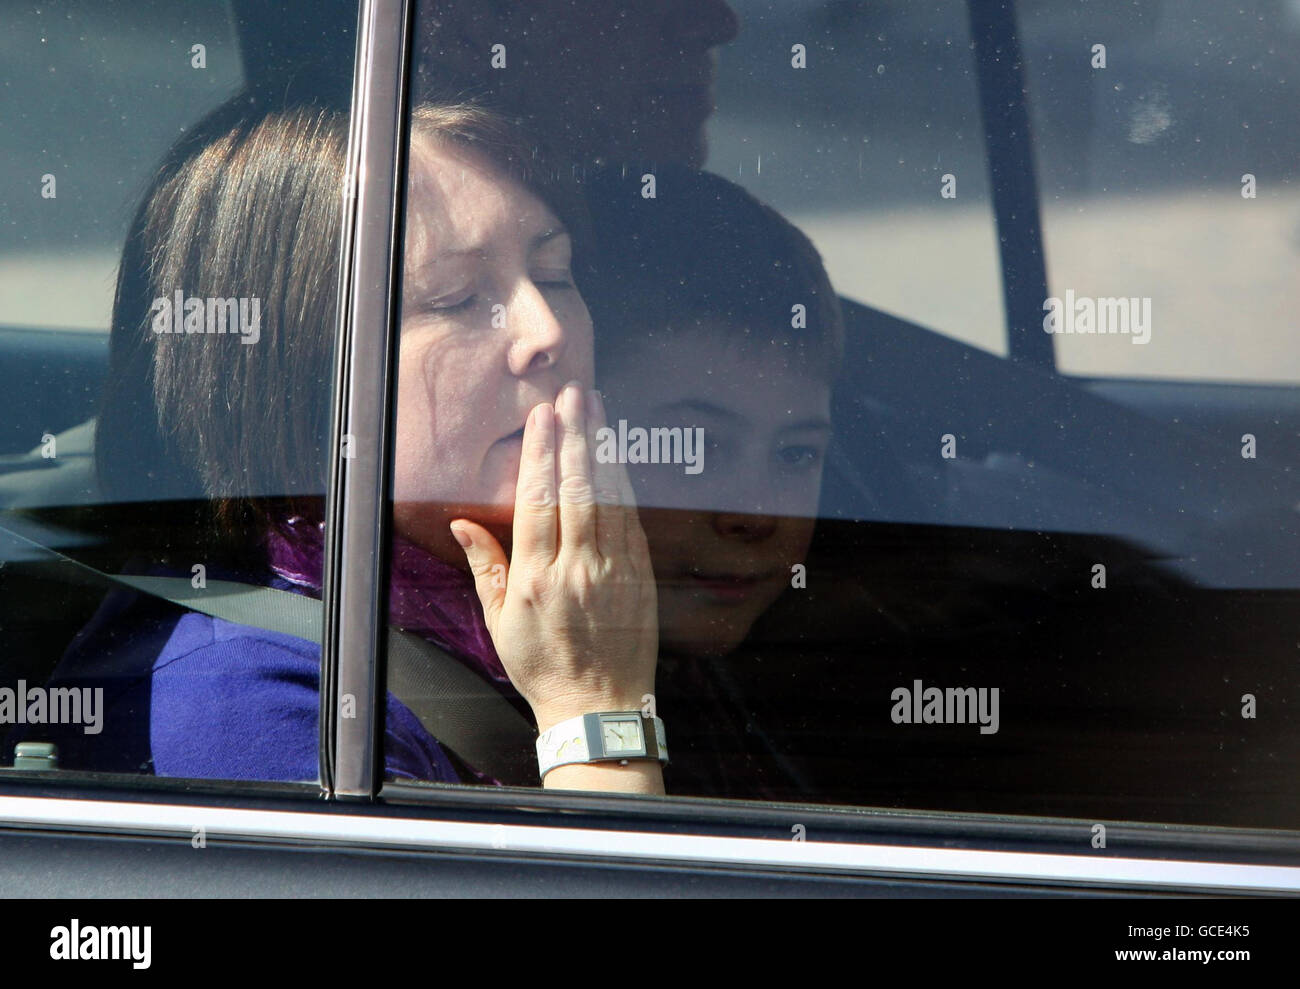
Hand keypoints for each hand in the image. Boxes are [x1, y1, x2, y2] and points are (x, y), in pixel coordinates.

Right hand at [450, 382, 658, 737]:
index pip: (538, 501)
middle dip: (574, 435)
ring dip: (602, 449)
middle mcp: (578, 570)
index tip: (543, 416)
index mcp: (537, 579)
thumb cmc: (543, 667)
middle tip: (573, 393)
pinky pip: (633, 521)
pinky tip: (619, 457)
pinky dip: (626, 485)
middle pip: (576, 489)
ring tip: (597, 409)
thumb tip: (462, 522)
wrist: (599, 708)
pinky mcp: (641, 578)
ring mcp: (614, 572)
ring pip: (610, 498)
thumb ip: (486, 566)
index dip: (541, 453)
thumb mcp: (499, 622)